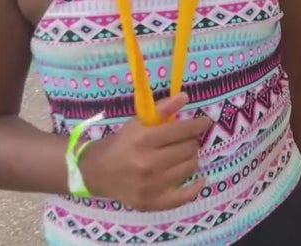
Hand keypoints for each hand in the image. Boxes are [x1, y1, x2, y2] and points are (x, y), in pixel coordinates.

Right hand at [80, 92, 212, 210]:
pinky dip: (196, 187)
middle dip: (191, 141)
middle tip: (185, 141)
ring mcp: (152, 186)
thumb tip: (185, 97)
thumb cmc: (120, 144)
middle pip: (189, 149)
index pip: (182, 130)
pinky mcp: (153, 202)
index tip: (204, 122)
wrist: (95, 173)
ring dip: (190, 159)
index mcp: (143, 140)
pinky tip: (199, 179)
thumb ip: (162, 109)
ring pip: (190, 167)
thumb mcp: (137, 123)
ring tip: (182, 156)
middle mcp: (148, 163)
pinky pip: (185, 196)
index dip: (198, 124)